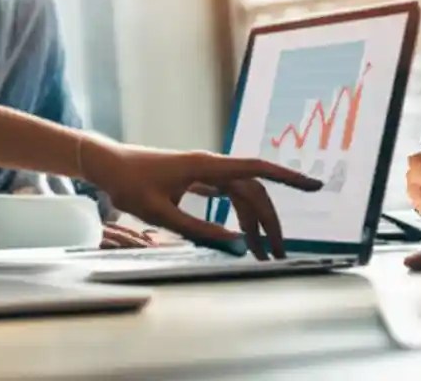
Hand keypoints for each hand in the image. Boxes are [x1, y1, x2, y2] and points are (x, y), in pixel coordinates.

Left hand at [83, 143, 321, 259]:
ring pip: (241, 196)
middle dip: (269, 223)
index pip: (257, 170)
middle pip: (253, 192)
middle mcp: (210, 166)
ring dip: (252, 223)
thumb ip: (199, 230)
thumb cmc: (129, 184)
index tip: (314, 186)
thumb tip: (237, 245)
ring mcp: (203, 171)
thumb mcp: (162, 214)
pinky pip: (226, 195)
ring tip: (259, 253)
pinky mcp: (195, 178)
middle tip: (276, 255)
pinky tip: (243, 233)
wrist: (106, 165)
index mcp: (206, 167)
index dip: (288, 178)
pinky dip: (237, 214)